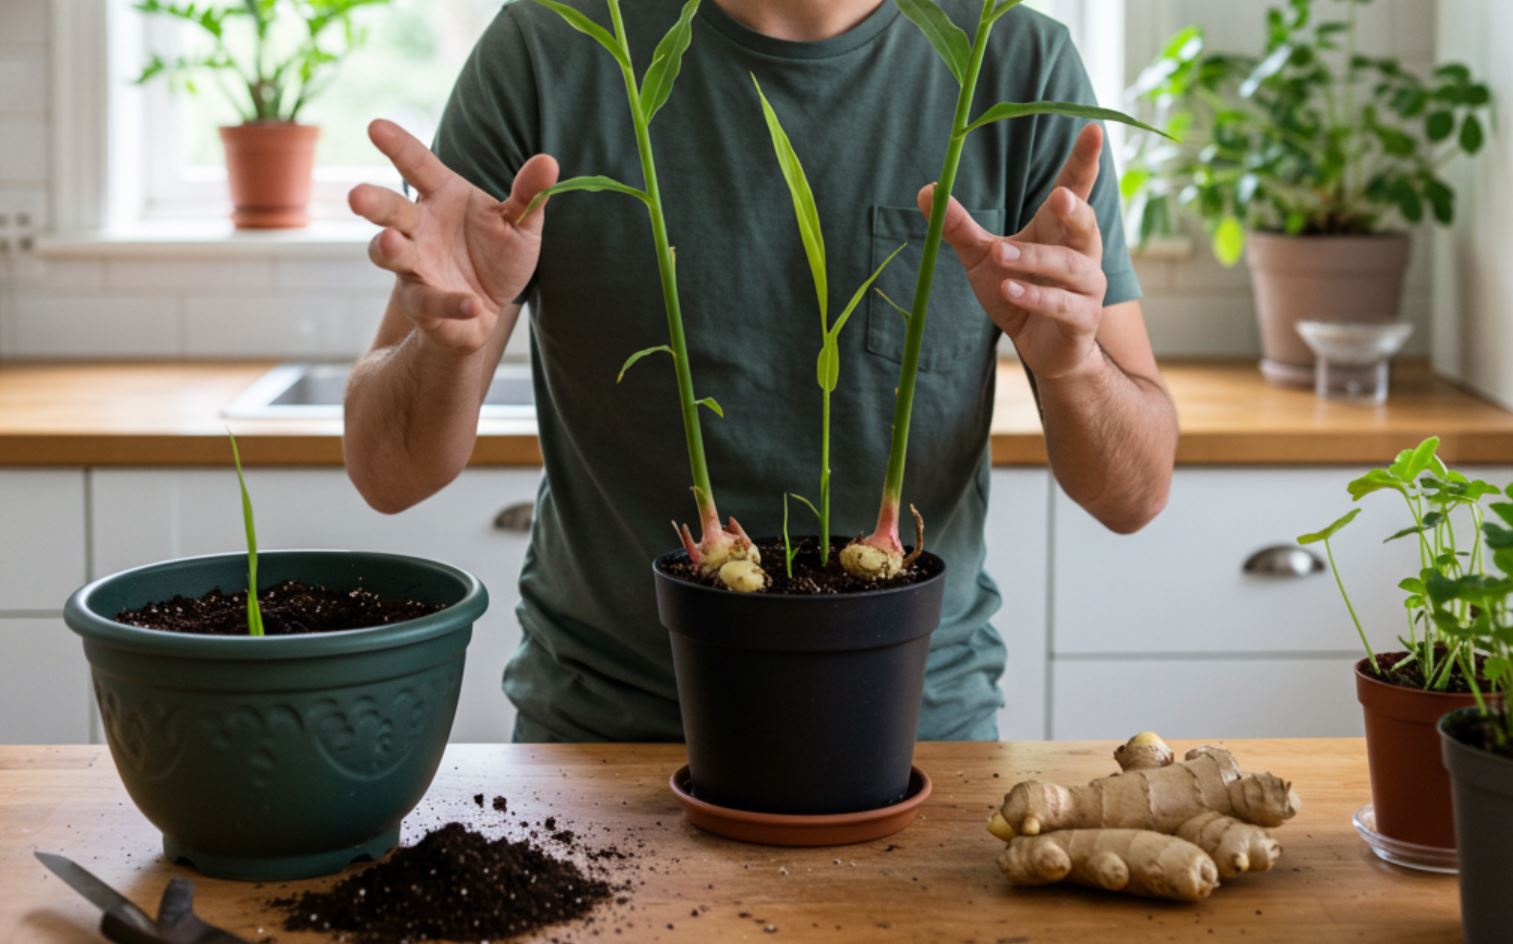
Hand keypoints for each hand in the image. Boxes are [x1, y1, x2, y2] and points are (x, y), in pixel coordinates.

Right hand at [349, 119, 558, 355]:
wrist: (490, 310)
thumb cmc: (497, 257)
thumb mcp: (520, 225)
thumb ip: (529, 196)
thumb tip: (549, 162)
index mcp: (441, 197)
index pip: (417, 166)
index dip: (397, 146)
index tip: (376, 126)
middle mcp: (419, 227)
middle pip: (391, 210)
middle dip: (373, 203)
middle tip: (357, 195)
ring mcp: (414, 265)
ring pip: (389, 253)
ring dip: (389, 248)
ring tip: (392, 242)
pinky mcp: (421, 302)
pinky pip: (430, 301)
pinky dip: (450, 302)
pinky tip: (473, 304)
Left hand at [920, 123, 1108, 379]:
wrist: (1043, 348)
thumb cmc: (1018, 291)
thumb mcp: (983, 257)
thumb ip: (959, 227)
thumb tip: (927, 188)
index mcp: (1060, 229)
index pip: (1075, 188)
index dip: (1085, 160)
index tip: (1094, 129)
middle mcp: (1082, 252)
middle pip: (1085, 223)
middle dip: (1074, 209)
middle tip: (1058, 197)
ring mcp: (1086, 287)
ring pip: (1070, 266)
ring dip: (1035, 260)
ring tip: (1000, 256)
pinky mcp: (1081, 319)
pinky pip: (1062, 305)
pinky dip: (1036, 297)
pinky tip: (1010, 290)